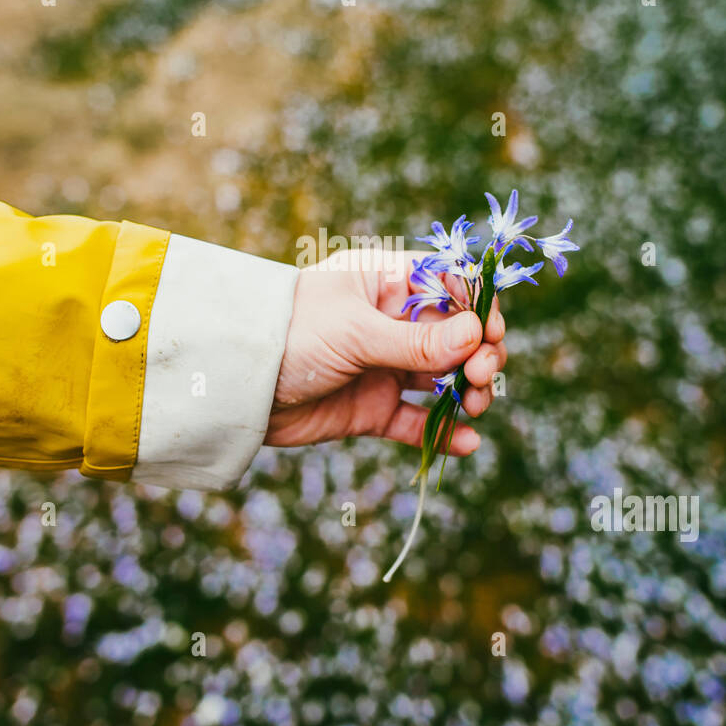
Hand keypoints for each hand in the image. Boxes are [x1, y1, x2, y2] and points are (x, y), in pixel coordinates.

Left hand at [266, 249, 506, 452]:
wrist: (236, 383)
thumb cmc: (291, 333)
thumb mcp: (356, 332)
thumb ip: (416, 341)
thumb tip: (477, 337)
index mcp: (388, 283)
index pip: (452, 286)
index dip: (478, 309)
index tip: (489, 335)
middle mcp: (392, 322)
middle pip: (457, 337)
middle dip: (477, 356)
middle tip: (478, 378)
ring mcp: (384, 366)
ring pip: (444, 380)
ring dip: (467, 394)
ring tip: (472, 408)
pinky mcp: (373, 408)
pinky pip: (419, 421)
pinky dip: (444, 432)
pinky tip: (467, 443)